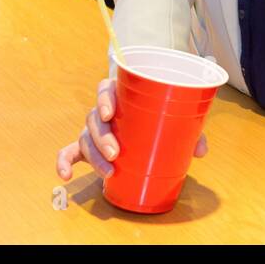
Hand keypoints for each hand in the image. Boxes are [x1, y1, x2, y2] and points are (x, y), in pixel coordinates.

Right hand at [55, 78, 206, 180]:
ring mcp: (94, 129)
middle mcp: (104, 111)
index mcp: (122, 95)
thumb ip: (191, 131)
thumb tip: (200, 150)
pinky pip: (69, 152)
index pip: (106, 88)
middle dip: (103, 136)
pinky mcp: (88, 148)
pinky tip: (66, 175)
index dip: (105, 98)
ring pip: (85, 137)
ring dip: (94, 155)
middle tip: (116, 153)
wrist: (149, 128)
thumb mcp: (177, 120)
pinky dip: (64, 162)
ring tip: (109, 171)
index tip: (110, 113)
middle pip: (94, 118)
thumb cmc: (161, 118)